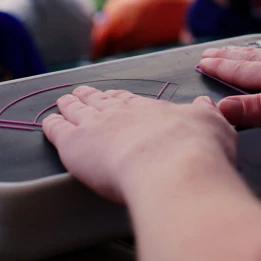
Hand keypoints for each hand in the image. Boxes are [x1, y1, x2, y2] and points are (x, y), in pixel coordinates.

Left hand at [42, 86, 236, 203]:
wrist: (172, 167)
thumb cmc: (195, 152)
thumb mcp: (212, 125)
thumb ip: (205, 114)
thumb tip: (205, 105)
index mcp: (150, 109)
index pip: (129, 100)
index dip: (118, 98)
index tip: (113, 95)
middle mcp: (119, 113)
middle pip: (99, 101)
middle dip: (90, 97)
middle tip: (81, 92)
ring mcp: (94, 126)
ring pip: (75, 110)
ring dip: (68, 105)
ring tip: (63, 102)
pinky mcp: (73, 144)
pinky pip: (56, 130)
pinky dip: (51, 124)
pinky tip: (48, 123)